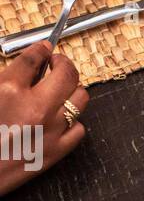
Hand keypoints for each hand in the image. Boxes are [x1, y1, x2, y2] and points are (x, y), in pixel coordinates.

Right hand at [0, 42, 87, 197]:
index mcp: (9, 90)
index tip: (45, 47)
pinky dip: (72, 121)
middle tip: (57, 64)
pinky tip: (62, 120)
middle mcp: (35, 107)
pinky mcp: (56, 152)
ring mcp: (50, 130)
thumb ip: (4, 80)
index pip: (33, 58)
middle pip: (66, 73)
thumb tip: (26, 68)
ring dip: (72, 89)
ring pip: (80, 98)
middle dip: (64, 63)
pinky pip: (78, 129)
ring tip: (63, 89)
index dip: (41, 49)